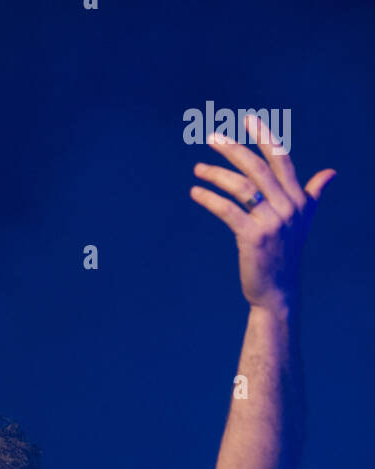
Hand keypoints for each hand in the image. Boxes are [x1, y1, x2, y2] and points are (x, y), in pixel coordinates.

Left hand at [189, 113, 335, 315]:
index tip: (248, 119)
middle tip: (211, 138)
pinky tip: (196, 193)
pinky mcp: (254, 237)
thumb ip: (314, 194)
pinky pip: (228, 210)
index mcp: (298, 199)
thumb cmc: (286, 255)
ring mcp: (272, 222)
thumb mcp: (304, 221)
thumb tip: (331, 173)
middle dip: (233, 149)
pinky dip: (210, 199)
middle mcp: (288, 207)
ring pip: (240, 187)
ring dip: (216, 174)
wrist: (278, 292)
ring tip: (198, 169)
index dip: (265, 137)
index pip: (281, 160)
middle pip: (256, 168)